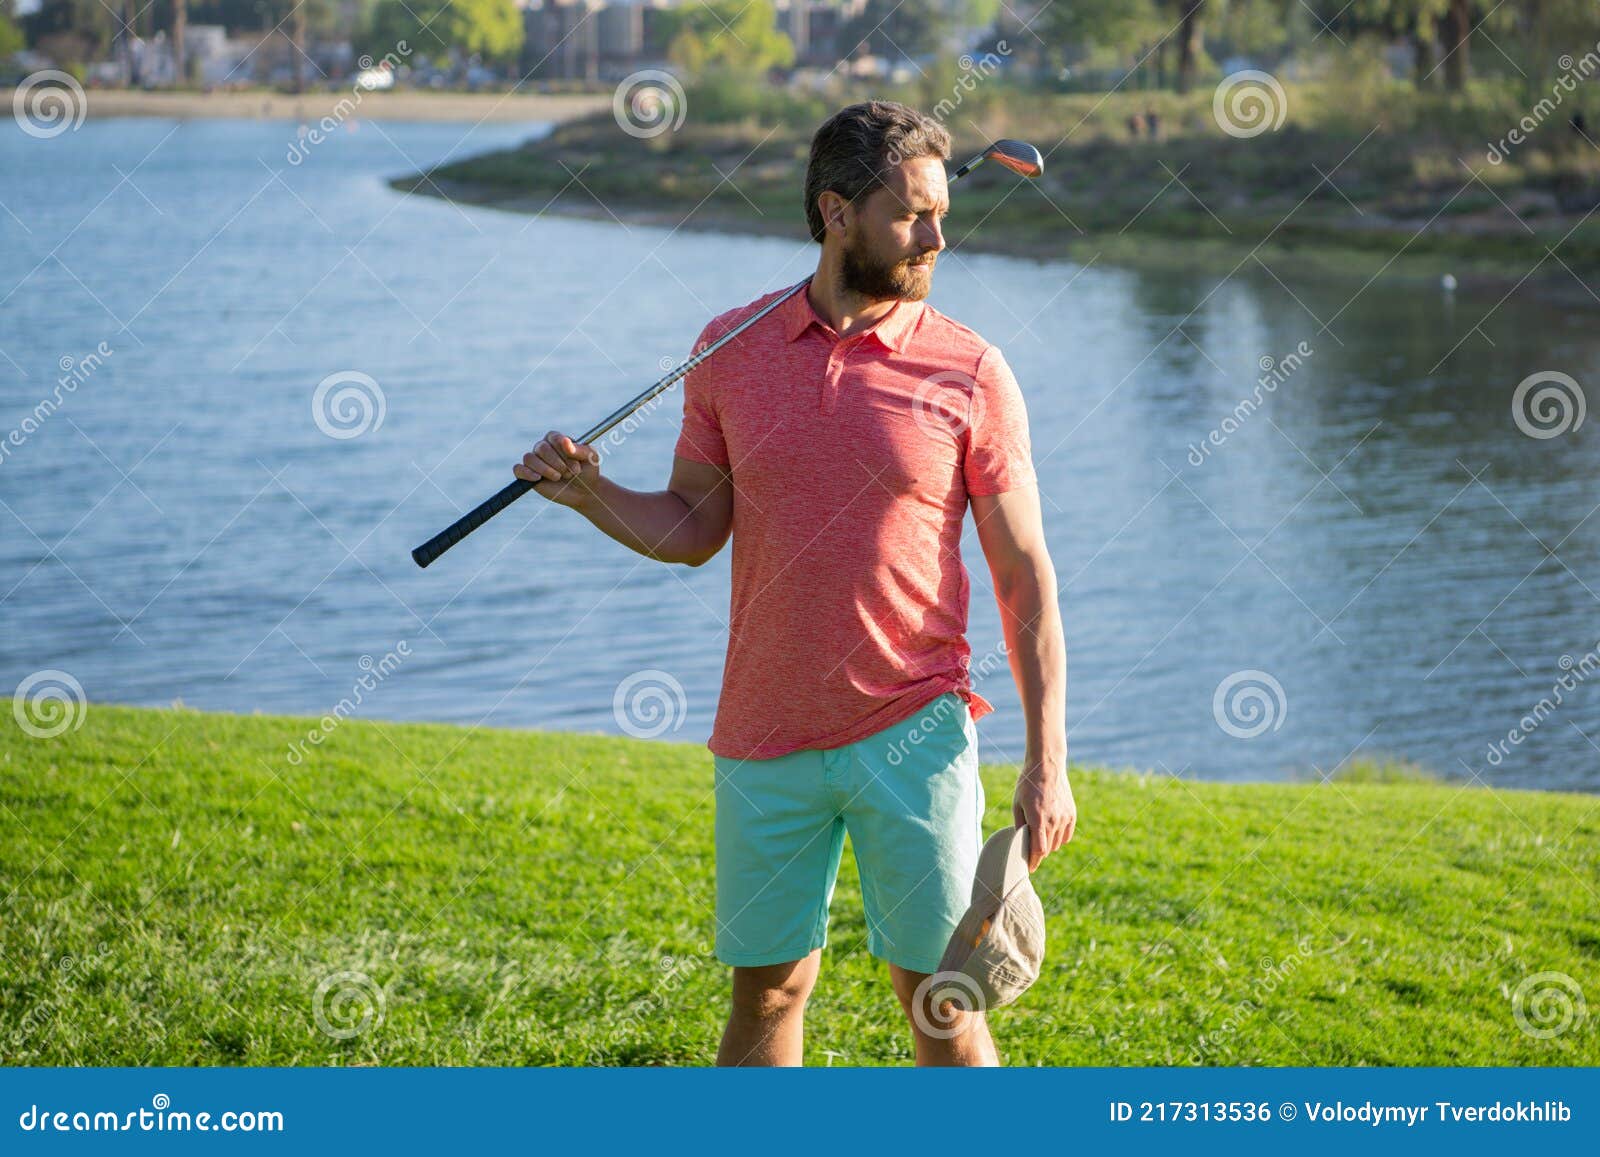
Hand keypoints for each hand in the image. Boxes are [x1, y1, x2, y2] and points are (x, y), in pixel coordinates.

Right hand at [513, 430, 601, 510]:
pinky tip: (538, 478)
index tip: (576, 463)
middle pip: (541, 448)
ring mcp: (534, 461)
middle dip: (557, 463)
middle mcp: (543, 447)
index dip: (564, 451)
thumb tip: (565, 441)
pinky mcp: (527, 475)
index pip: (554, 438)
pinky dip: (526, 473)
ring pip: (529, 458)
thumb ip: (579, 449)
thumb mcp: (590, 458)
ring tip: (559, 477)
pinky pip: (518, 469)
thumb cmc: (587, 471)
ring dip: (545, 469)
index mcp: (557, 439)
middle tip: (570, 473)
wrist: (583, 492)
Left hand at [1012, 756, 1075, 871]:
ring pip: (1057, 844)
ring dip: (1048, 845)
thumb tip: (1020, 843)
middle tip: (1030, 852)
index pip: (1038, 850)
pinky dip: (1059, 838)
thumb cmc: (1027, 784)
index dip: (1033, 862)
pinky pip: (1066, 836)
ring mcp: (1064, 818)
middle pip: (1047, 849)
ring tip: (1039, 838)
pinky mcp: (1072, 814)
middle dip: (1038, 853)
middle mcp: (1053, 820)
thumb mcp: (1017, 804)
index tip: (1029, 868)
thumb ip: (1020, 825)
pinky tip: (1051, 833)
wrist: (1047, 766)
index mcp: (1038, 819)